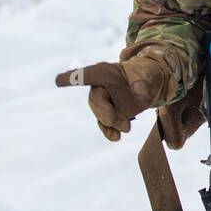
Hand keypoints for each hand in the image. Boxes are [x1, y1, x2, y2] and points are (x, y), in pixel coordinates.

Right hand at [54, 54, 170, 140]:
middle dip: (104, 113)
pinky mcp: (110, 114)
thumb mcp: (148, 74)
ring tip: (126, 128)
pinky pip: (105, 124)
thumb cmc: (146, 73)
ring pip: (101, 115)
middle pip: (95, 101)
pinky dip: (109, 131)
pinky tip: (116, 137)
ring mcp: (104, 102)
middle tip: (116, 121)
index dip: (72, 78)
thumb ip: (143, 82)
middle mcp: (100, 87)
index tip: (59, 80)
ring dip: (112, 124)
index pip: (86, 75)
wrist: (150, 84)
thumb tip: (140, 93)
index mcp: (105, 72)